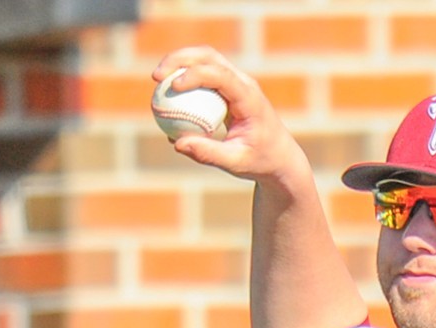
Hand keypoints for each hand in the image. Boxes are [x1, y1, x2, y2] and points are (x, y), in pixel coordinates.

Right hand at [152, 47, 309, 182]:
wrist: (279, 156)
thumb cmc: (260, 160)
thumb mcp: (236, 162)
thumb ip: (208, 153)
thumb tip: (177, 143)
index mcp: (250, 99)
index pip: (221, 76)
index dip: (195, 75)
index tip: (174, 86)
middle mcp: (244, 84)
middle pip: (210, 57)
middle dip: (180, 59)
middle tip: (157, 76)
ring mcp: (237, 82)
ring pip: (205, 60)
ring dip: (179, 63)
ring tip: (157, 80)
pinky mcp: (228, 88)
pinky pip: (203, 76)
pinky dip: (184, 78)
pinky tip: (166, 93)